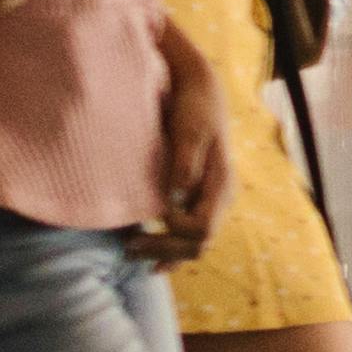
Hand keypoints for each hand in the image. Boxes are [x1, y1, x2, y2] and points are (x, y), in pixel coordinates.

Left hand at [140, 18, 236, 260]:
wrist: (201, 90)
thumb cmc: (193, 108)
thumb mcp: (189, 129)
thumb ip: (184, 161)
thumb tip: (176, 195)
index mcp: (222, 186)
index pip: (202, 227)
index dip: (175, 231)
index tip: (150, 218)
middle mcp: (221, 199)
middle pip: (199, 243)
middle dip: (165, 250)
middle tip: (129, 248)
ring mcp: (212, 201)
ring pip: (195, 245)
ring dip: (165, 253)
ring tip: (131, 251)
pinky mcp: (199, 199)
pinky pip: (190, 235)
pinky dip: (171, 251)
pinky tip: (152, 260)